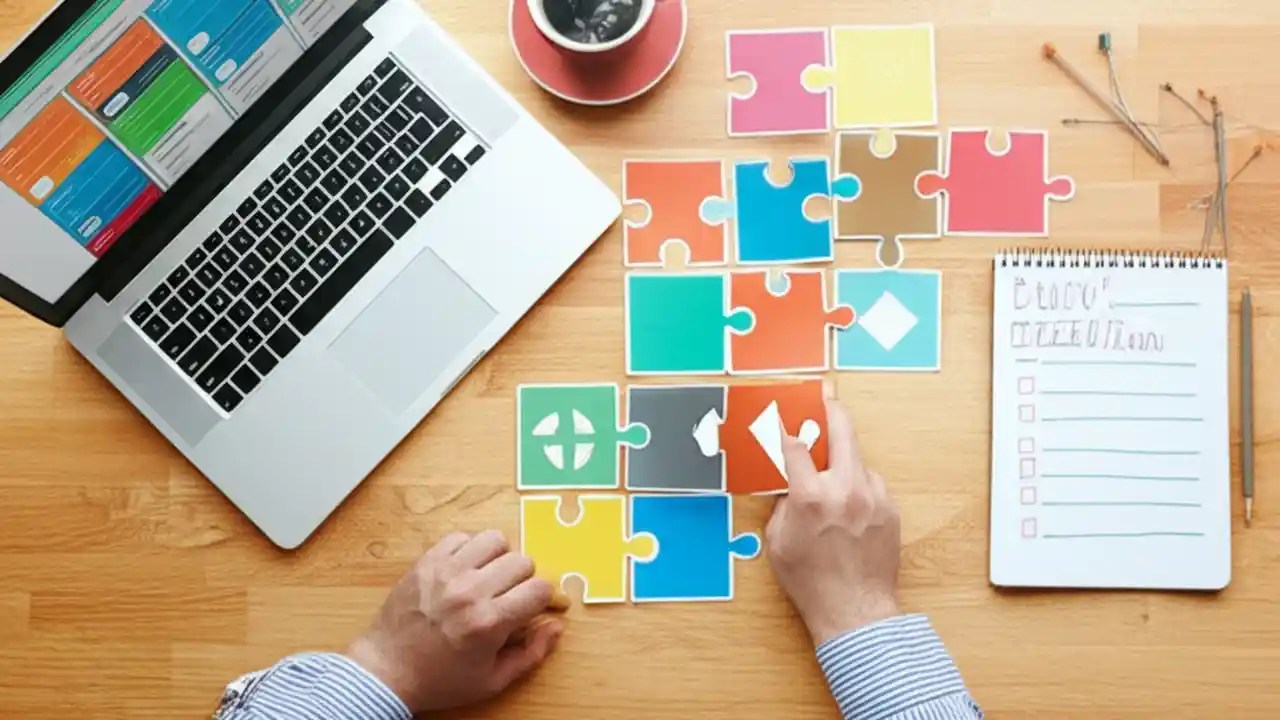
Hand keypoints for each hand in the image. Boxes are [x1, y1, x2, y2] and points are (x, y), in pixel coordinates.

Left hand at [345, 531, 562, 713]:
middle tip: (509, 594)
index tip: (533, 605)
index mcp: (489, 622)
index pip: (539, 589)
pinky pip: (460, 537)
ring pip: (494, 540)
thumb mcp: (492, 681)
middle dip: (524, 578)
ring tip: (489, 576)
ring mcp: (446, 572)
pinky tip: (465, 569)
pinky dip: (469, 549)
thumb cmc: (439, 680)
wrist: (387, 671)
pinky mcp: (427, 562)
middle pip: (522, 561)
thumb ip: (531, 654)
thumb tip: (556, 626)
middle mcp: (470, 592)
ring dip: (499, 557)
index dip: (543, 597)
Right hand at [766, 386, 901, 645]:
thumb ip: (783, 503)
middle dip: (831, 408)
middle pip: (841, 431)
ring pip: (858, 461)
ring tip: (832, 479)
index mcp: (810, 495)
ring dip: (844, 462)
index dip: (785, 426)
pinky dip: (859, 488)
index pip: (795, 444)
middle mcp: (844, 489)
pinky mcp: (890, 509)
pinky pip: (872, 485)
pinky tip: (849, 508)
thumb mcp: (778, 540)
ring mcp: (872, 497)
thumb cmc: (811, 581)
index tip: (782, 416)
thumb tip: (789, 482)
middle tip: (826, 395)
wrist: (854, 609)